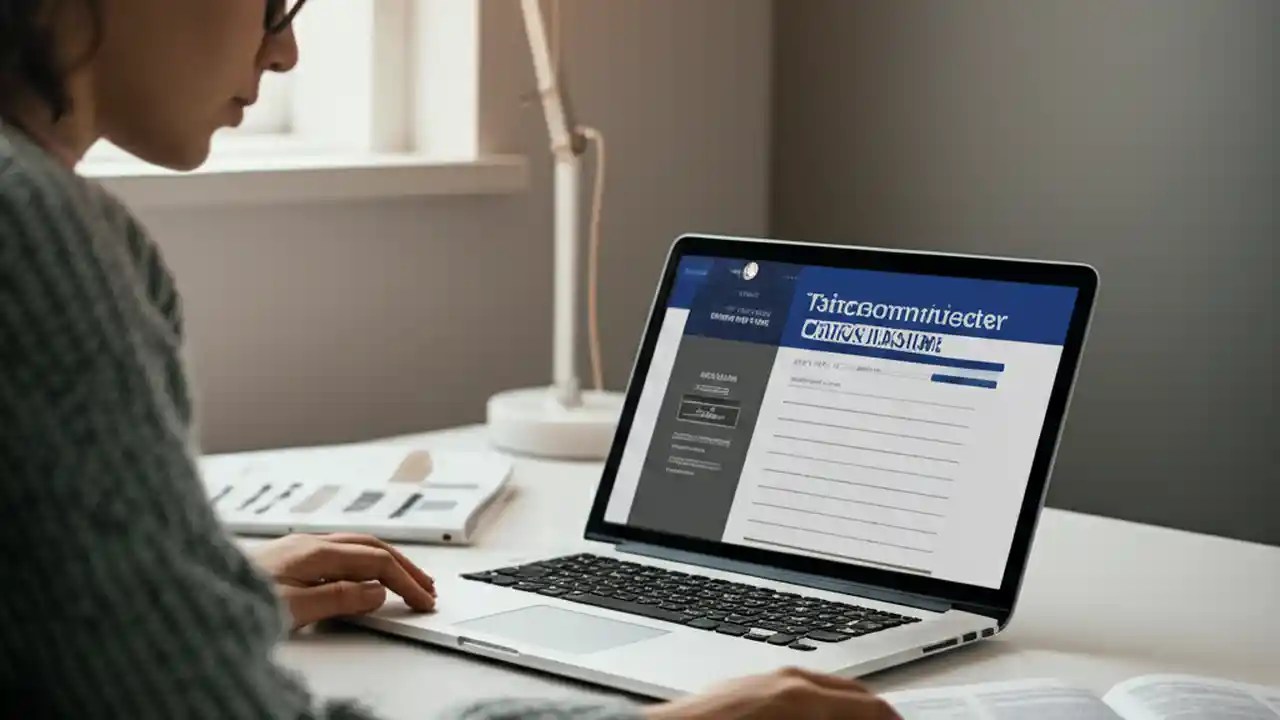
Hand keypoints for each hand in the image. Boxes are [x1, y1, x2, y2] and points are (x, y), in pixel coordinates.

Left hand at [249, 533, 435, 628]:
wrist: (186, 593)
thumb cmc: (232, 598)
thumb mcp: (290, 608)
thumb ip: (337, 598)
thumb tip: (375, 591)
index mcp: (314, 551)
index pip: (376, 562)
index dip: (405, 581)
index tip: (422, 600)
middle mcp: (309, 543)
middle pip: (372, 547)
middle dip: (405, 567)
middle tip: (427, 588)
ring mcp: (298, 547)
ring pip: (357, 546)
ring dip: (388, 561)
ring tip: (406, 579)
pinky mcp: (288, 557)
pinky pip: (340, 551)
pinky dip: (365, 561)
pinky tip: (364, 573)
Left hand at [643, 667, 900, 719]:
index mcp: (805, 699)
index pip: (874, 708)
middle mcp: (786, 680)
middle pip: (852, 692)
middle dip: (870, 714)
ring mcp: (762, 678)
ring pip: (821, 689)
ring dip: (840, 710)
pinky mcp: (741, 685)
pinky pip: (792, 691)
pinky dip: (812, 707)